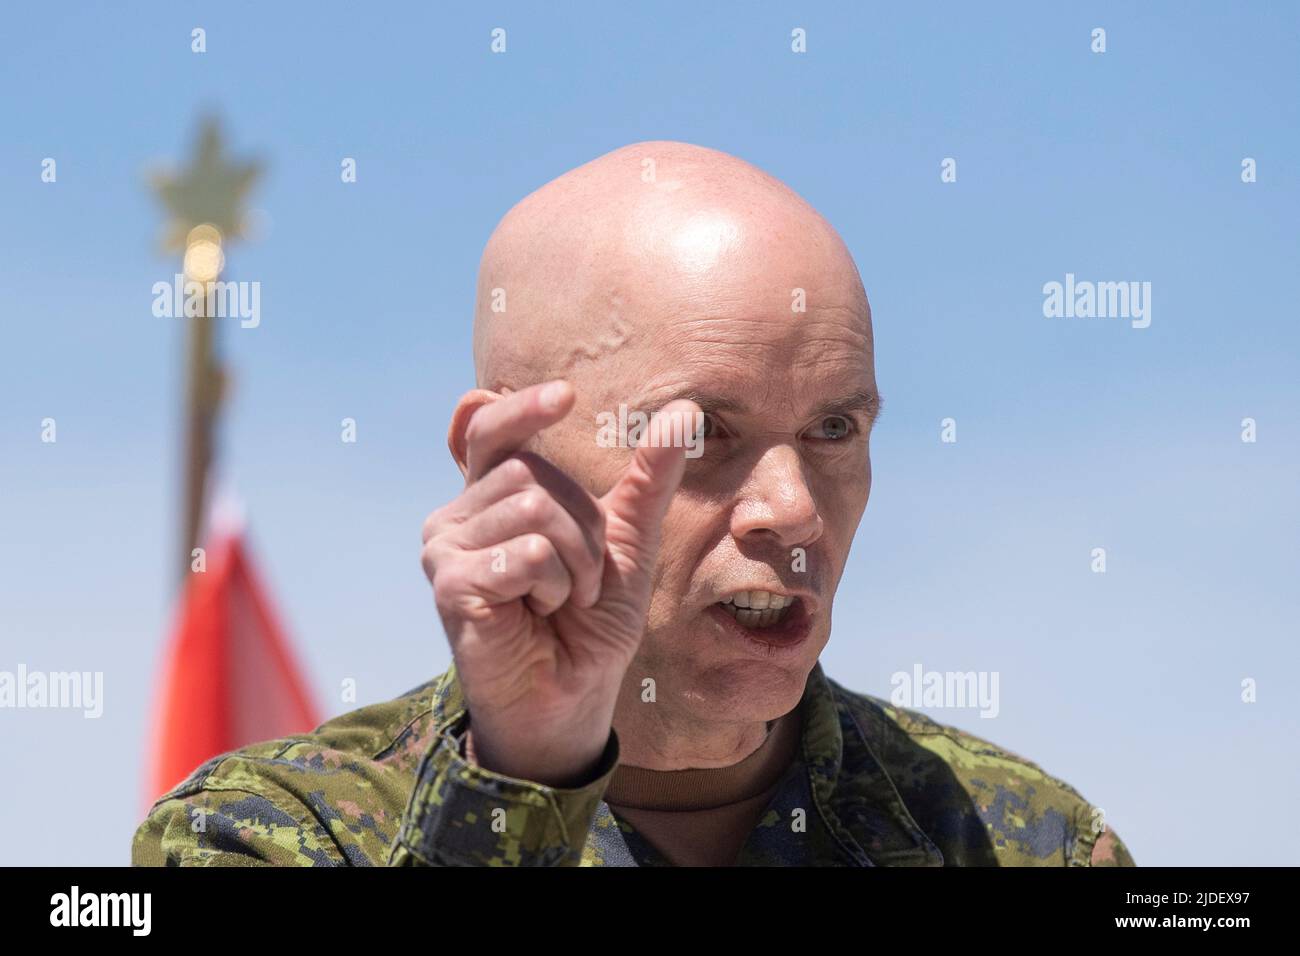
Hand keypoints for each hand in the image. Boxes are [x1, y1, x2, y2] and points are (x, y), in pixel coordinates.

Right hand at [421, 379, 699, 786]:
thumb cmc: (590, 620)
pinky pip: (525, 553)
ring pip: (532, 508)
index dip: (522, 407)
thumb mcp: (628, 540)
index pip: (492, 428)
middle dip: (582, 528)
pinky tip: (543, 613)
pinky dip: (556, 584)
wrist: (574, 694)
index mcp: (494, 495)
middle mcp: (459, 513)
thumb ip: (647, 478)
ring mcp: (445, 547)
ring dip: (575, 560)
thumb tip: (683, 411)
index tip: (567, 396)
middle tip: (582, 580)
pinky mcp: (449, 583)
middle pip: (531, 473)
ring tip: (564, 598)